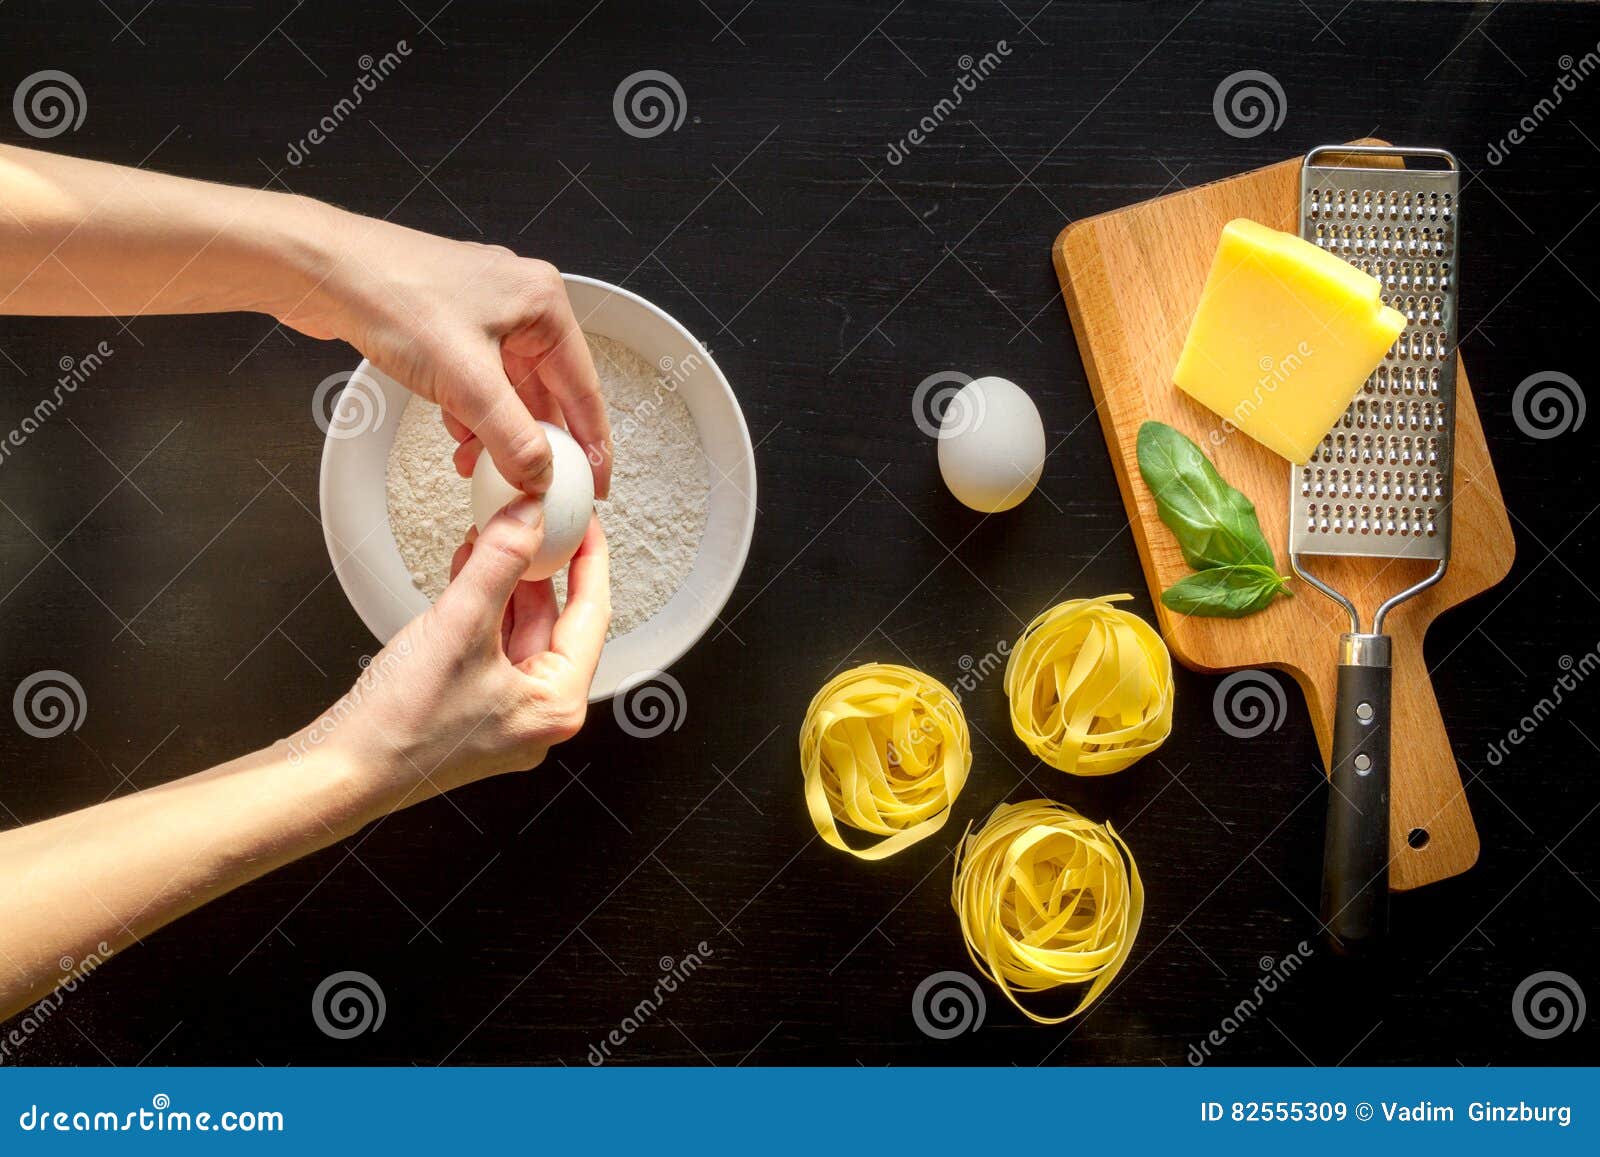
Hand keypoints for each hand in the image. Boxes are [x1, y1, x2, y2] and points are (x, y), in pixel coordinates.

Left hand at [282, 211, 612, 498]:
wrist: (321, 270)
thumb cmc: (390, 293)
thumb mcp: (466, 381)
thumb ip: (512, 436)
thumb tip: (541, 474)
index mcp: (541, 303)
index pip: (583, 387)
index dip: (591, 441)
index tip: (596, 481)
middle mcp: (519, 303)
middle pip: (547, 391)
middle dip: (536, 441)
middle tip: (540, 482)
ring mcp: (483, 313)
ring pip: (509, 390)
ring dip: (499, 433)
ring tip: (487, 468)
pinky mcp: (450, 325)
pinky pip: (478, 382)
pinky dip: (472, 415)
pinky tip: (459, 439)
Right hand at [296, 501, 610, 799]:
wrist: (339, 773)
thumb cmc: (400, 726)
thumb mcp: (459, 626)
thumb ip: (500, 562)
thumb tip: (530, 517)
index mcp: (558, 706)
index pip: (591, 616)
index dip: (588, 560)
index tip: (586, 523)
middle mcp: (539, 715)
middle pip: (553, 623)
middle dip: (538, 568)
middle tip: (532, 522)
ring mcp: (506, 714)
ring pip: (518, 632)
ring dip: (505, 583)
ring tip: (493, 536)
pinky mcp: (474, 709)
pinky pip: (490, 647)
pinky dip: (481, 607)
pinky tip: (467, 572)